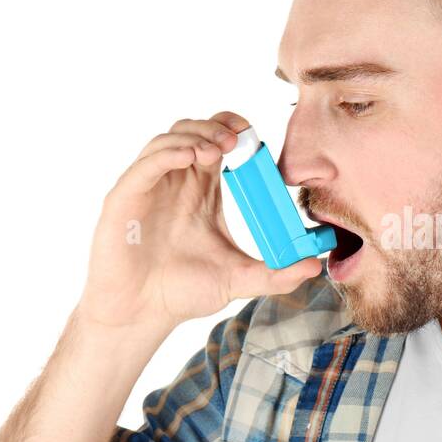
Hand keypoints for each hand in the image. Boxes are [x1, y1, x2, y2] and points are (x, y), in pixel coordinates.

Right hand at [74, 111, 322, 333]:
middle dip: (217, 127)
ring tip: (217, 149)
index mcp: (201, 190)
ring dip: (195, 136)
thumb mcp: (238, 280)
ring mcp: (149, 188)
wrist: (142, 314)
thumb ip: (276, 274)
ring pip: (169, 140)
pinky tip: (189, 158)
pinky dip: (168, 153)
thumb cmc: (182, 292)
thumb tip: (315, 267)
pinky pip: (146, 164)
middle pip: (194, 131)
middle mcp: (175, 182)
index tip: (255, 137)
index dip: (235, 131)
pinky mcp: (126, 198)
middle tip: (238, 140)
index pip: (218, 143)